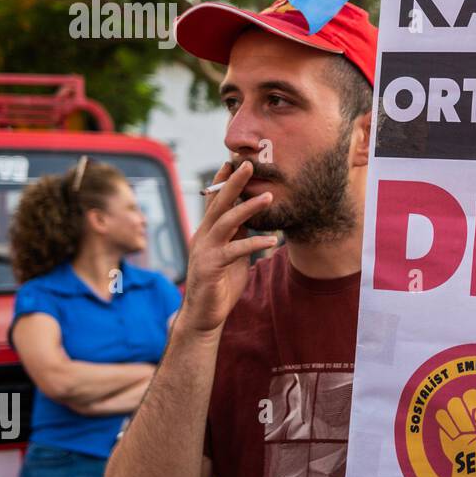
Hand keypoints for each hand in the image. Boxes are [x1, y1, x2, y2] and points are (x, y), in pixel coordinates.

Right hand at [180, 161, 277, 332]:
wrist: (204, 315)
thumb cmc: (220, 284)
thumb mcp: (233, 255)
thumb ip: (239, 236)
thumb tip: (252, 219)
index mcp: (207, 232)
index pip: (214, 201)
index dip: (223, 180)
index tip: (234, 161)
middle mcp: (203, 236)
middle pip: (218, 203)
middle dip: (233, 182)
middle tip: (248, 164)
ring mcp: (205, 251)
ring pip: (226, 222)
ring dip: (248, 208)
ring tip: (269, 196)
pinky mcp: (211, 267)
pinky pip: (235, 250)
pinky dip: (255, 243)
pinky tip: (273, 241)